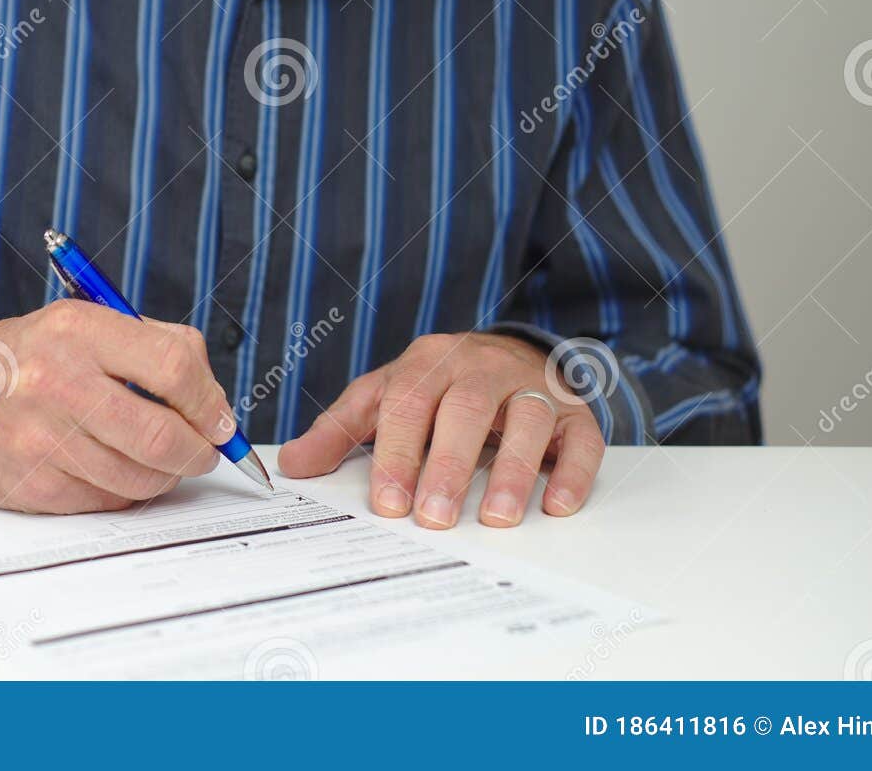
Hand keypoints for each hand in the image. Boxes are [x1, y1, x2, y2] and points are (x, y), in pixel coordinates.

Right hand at [0, 299, 234, 513]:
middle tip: (202, 451)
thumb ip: (149, 345)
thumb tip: (214, 400)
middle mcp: (58, 380)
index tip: (220, 419)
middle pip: (164, 435)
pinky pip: (108, 501)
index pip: (175, 367)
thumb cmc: (19, 361)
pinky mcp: (34, 484)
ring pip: (141, 478)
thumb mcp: (76, 324)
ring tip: (152, 458)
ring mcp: (43, 437)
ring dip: (163, 476)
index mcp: (78, 328)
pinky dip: (122, 491)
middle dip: (198, 452)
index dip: (211, 402)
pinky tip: (106, 468)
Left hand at [277, 332, 603, 528]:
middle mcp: (482, 368)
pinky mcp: (574, 412)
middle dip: (449, 466)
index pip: (408, 403)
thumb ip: (340, 430)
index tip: (388, 503)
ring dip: (514, 471)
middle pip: (466, 410)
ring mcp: (531, 387)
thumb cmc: (438, 385)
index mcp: (429, 363)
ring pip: (527, 421)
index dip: (397, 454)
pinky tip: (556, 505)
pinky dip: (571, 472)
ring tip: (497, 518)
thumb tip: (291, 464)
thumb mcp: (384, 397)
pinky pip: (580, 439)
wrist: (509, 352)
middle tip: (434, 517)